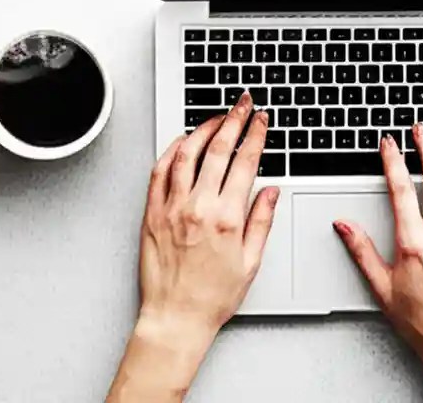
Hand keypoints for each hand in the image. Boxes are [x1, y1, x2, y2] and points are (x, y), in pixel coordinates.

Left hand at [108, 93, 278, 401]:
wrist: (175, 318)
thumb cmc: (212, 297)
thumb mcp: (251, 261)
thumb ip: (261, 220)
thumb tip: (270, 191)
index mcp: (227, 218)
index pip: (245, 162)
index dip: (255, 135)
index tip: (260, 120)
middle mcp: (198, 207)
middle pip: (218, 149)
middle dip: (233, 119)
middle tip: (242, 104)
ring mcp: (172, 208)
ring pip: (186, 154)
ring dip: (203, 129)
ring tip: (216, 118)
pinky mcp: (151, 214)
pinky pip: (159, 172)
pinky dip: (171, 152)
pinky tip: (182, 144)